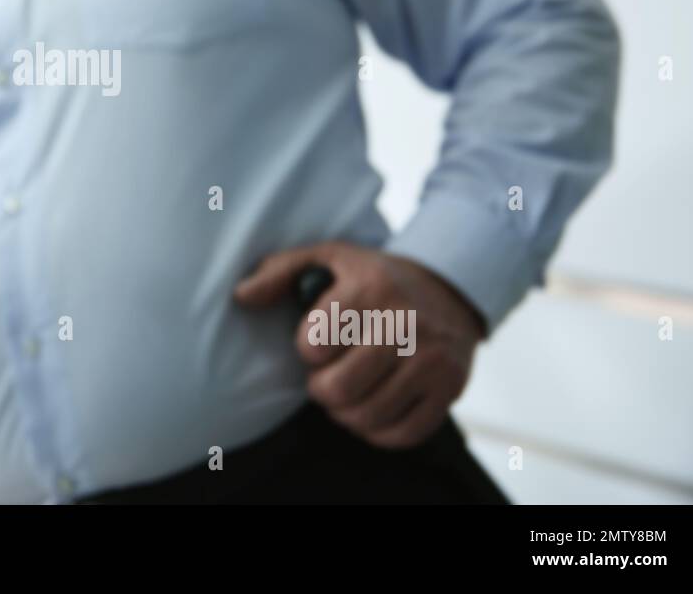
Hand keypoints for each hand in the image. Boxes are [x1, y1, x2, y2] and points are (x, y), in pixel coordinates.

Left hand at [234, 241, 484, 448]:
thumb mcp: (328, 258)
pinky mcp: (451, 388)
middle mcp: (406, 324)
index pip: (313, 345)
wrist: (449, 289)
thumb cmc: (374, 277)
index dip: (307, 349)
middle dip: (321, 387)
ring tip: (347, 392)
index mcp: (371, 289)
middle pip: (338, 389)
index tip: (318, 341)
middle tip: (326, 376)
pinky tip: (373, 408)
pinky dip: (378, 432)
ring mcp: (433, 359)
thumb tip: (241, 296)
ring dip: (345, 413)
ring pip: (367, 416)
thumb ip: (279, 272)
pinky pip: (403, 434)